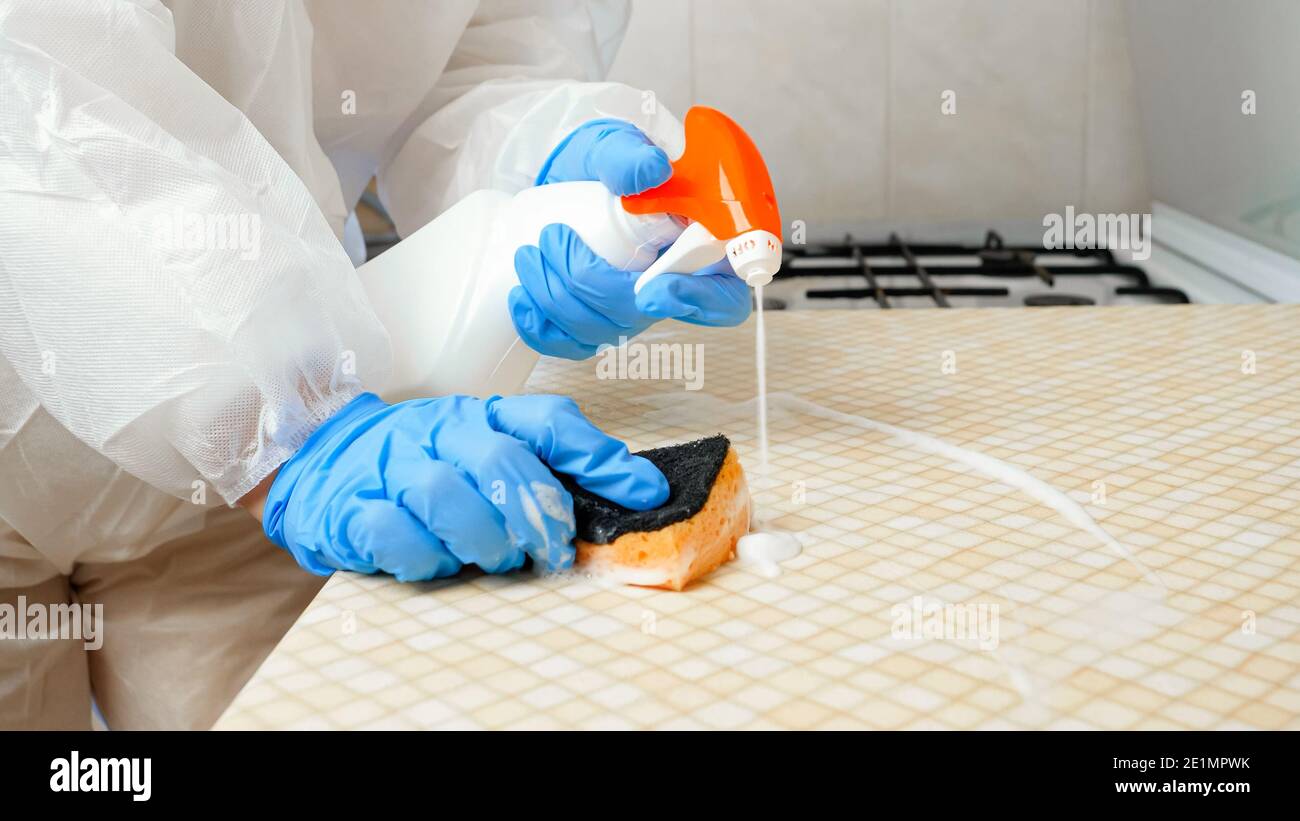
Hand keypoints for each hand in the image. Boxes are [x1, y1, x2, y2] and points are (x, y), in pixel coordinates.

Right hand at [262, 392, 667, 580]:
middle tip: (551, 551)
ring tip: (495, 559)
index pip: (547, 421)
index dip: (600, 457)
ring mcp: (391, 467)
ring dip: (482, 537)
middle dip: (536, 512)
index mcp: (481, 416)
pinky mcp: (351, 508)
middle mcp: (438, 433)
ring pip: (443, 492)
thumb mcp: (485, 453)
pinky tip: (436, 563)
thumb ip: (546, 469)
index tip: (645, 494)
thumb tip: (631, 495)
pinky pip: (390, 531)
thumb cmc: (424, 465)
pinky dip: (421, 556)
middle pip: (498, 458)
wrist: (322, 464)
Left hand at [514, 119, 751, 358]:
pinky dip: (541, 327)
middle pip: (644, 314)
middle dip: (590, 282)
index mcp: (701, 248)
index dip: (697, 303)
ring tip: (528, 254)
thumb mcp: (619, 146)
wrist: (567, 178)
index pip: (723, 296)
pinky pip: (571, 345)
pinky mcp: (594, 321)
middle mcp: (670, 287)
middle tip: (552, 238)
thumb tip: (651, 172)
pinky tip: (519, 299)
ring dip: (556, 298)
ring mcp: (631, 310)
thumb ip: (632, 156)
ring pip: (602, 331)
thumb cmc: (606, 162)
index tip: (651, 290)